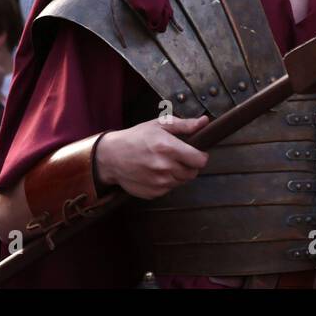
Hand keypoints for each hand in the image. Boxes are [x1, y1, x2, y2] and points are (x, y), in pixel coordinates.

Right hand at [94, 116, 209, 199]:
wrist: (111, 156)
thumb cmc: (137, 137)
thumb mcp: (159, 124)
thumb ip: (185, 125)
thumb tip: (204, 122)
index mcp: (168, 148)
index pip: (200, 161)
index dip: (201, 157)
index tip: (196, 153)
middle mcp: (164, 167)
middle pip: (192, 173)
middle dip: (189, 165)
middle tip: (178, 157)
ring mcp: (158, 182)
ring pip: (181, 182)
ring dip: (178, 174)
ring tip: (164, 163)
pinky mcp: (152, 193)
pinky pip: (169, 189)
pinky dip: (166, 182)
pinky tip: (156, 172)